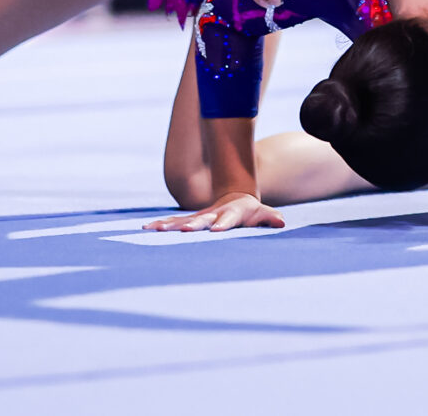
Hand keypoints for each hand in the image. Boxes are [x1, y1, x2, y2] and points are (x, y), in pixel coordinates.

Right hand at [148, 192, 283, 232]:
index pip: (228, 219)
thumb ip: (269, 217)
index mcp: (232, 213)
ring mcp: (200, 217)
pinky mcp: (190, 220)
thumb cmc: (250, 211)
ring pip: (183, 220)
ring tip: (154, 229)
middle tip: (183, 230)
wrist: (234, 197)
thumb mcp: (261, 213)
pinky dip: (161, 225)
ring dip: (169, 225)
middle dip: (193, 225)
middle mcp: (213, 214)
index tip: (215, 230)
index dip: (223, 224)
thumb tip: (281, 222)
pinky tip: (146, 228)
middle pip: (202, 220)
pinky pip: (173, 223)